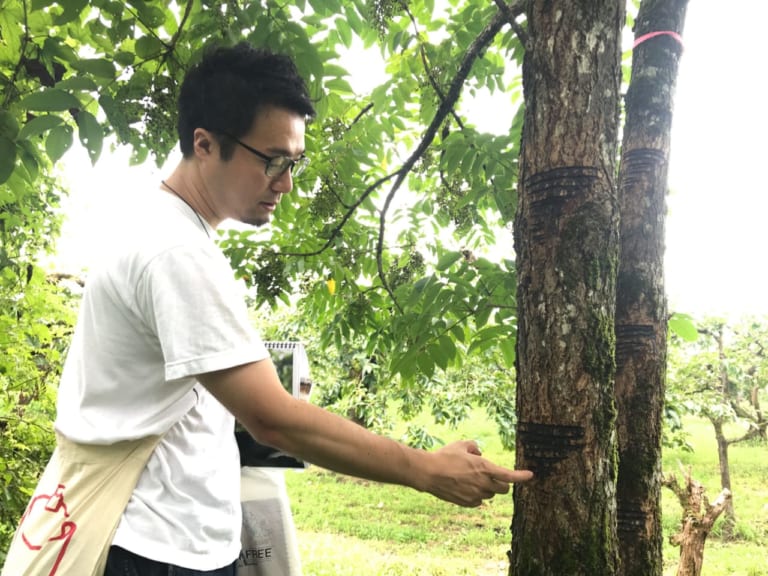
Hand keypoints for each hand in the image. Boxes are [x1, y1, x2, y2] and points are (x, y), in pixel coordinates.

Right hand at [419, 440, 533, 506]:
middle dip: (501, 483)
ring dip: (487, 488)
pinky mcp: (467, 502)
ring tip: (471, 479)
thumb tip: (479, 452)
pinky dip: (476, 495)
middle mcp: (482, 483)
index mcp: (484, 467)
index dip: (521, 476)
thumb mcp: (461, 445)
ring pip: (490, 495)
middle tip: (492, 476)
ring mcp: (475, 495)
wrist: (429, 473)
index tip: (530, 475)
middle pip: (503, 489)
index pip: (509, 475)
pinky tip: (465, 488)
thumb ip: (474, 446)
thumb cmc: (444, 456)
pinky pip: (479, 501)